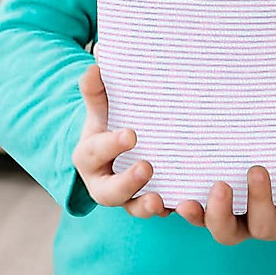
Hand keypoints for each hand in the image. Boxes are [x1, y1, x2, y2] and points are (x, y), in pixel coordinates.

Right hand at [71, 62, 170, 218]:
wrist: (118, 149)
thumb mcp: (101, 108)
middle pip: (110, 192)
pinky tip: (186, 203)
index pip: (95, 151)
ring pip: (133, 208)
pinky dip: (171, 210)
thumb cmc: (109, 123)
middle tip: (148, 167)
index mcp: (89, 156)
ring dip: (147, 206)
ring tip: (162, 201)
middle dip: (128, 182)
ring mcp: (127, 198)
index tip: (132, 134)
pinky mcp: (149, 204)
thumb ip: (97, 90)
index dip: (111, 145)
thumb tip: (98, 61)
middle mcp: (103, 183)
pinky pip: (160, 213)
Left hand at [175, 140, 275, 246]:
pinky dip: (177, 201)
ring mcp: (226, 214)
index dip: (259, 199)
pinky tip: (164, 184)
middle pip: (225, 232)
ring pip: (204, 223)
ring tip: (182, 200)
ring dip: (192, 213)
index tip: (257, 169)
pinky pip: (192, 206)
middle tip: (220, 186)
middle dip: (219, 212)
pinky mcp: (213, 202)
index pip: (263, 221)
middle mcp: (245, 225)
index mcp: (274, 225)